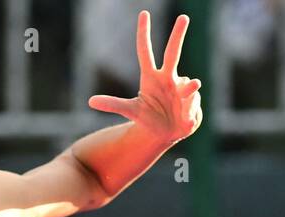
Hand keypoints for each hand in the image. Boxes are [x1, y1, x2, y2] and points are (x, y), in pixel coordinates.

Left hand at [88, 10, 202, 145]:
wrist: (166, 134)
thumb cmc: (148, 118)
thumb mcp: (131, 111)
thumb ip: (113, 104)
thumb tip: (91, 101)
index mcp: (151, 77)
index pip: (145, 51)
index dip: (144, 33)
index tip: (144, 14)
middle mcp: (167, 77)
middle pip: (172, 52)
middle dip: (178, 35)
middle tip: (183, 17)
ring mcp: (181, 86)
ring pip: (189, 84)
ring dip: (189, 89)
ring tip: (186, 100)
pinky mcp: (193, 98)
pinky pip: (193, 101)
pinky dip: (188, 112)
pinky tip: (184, 118)